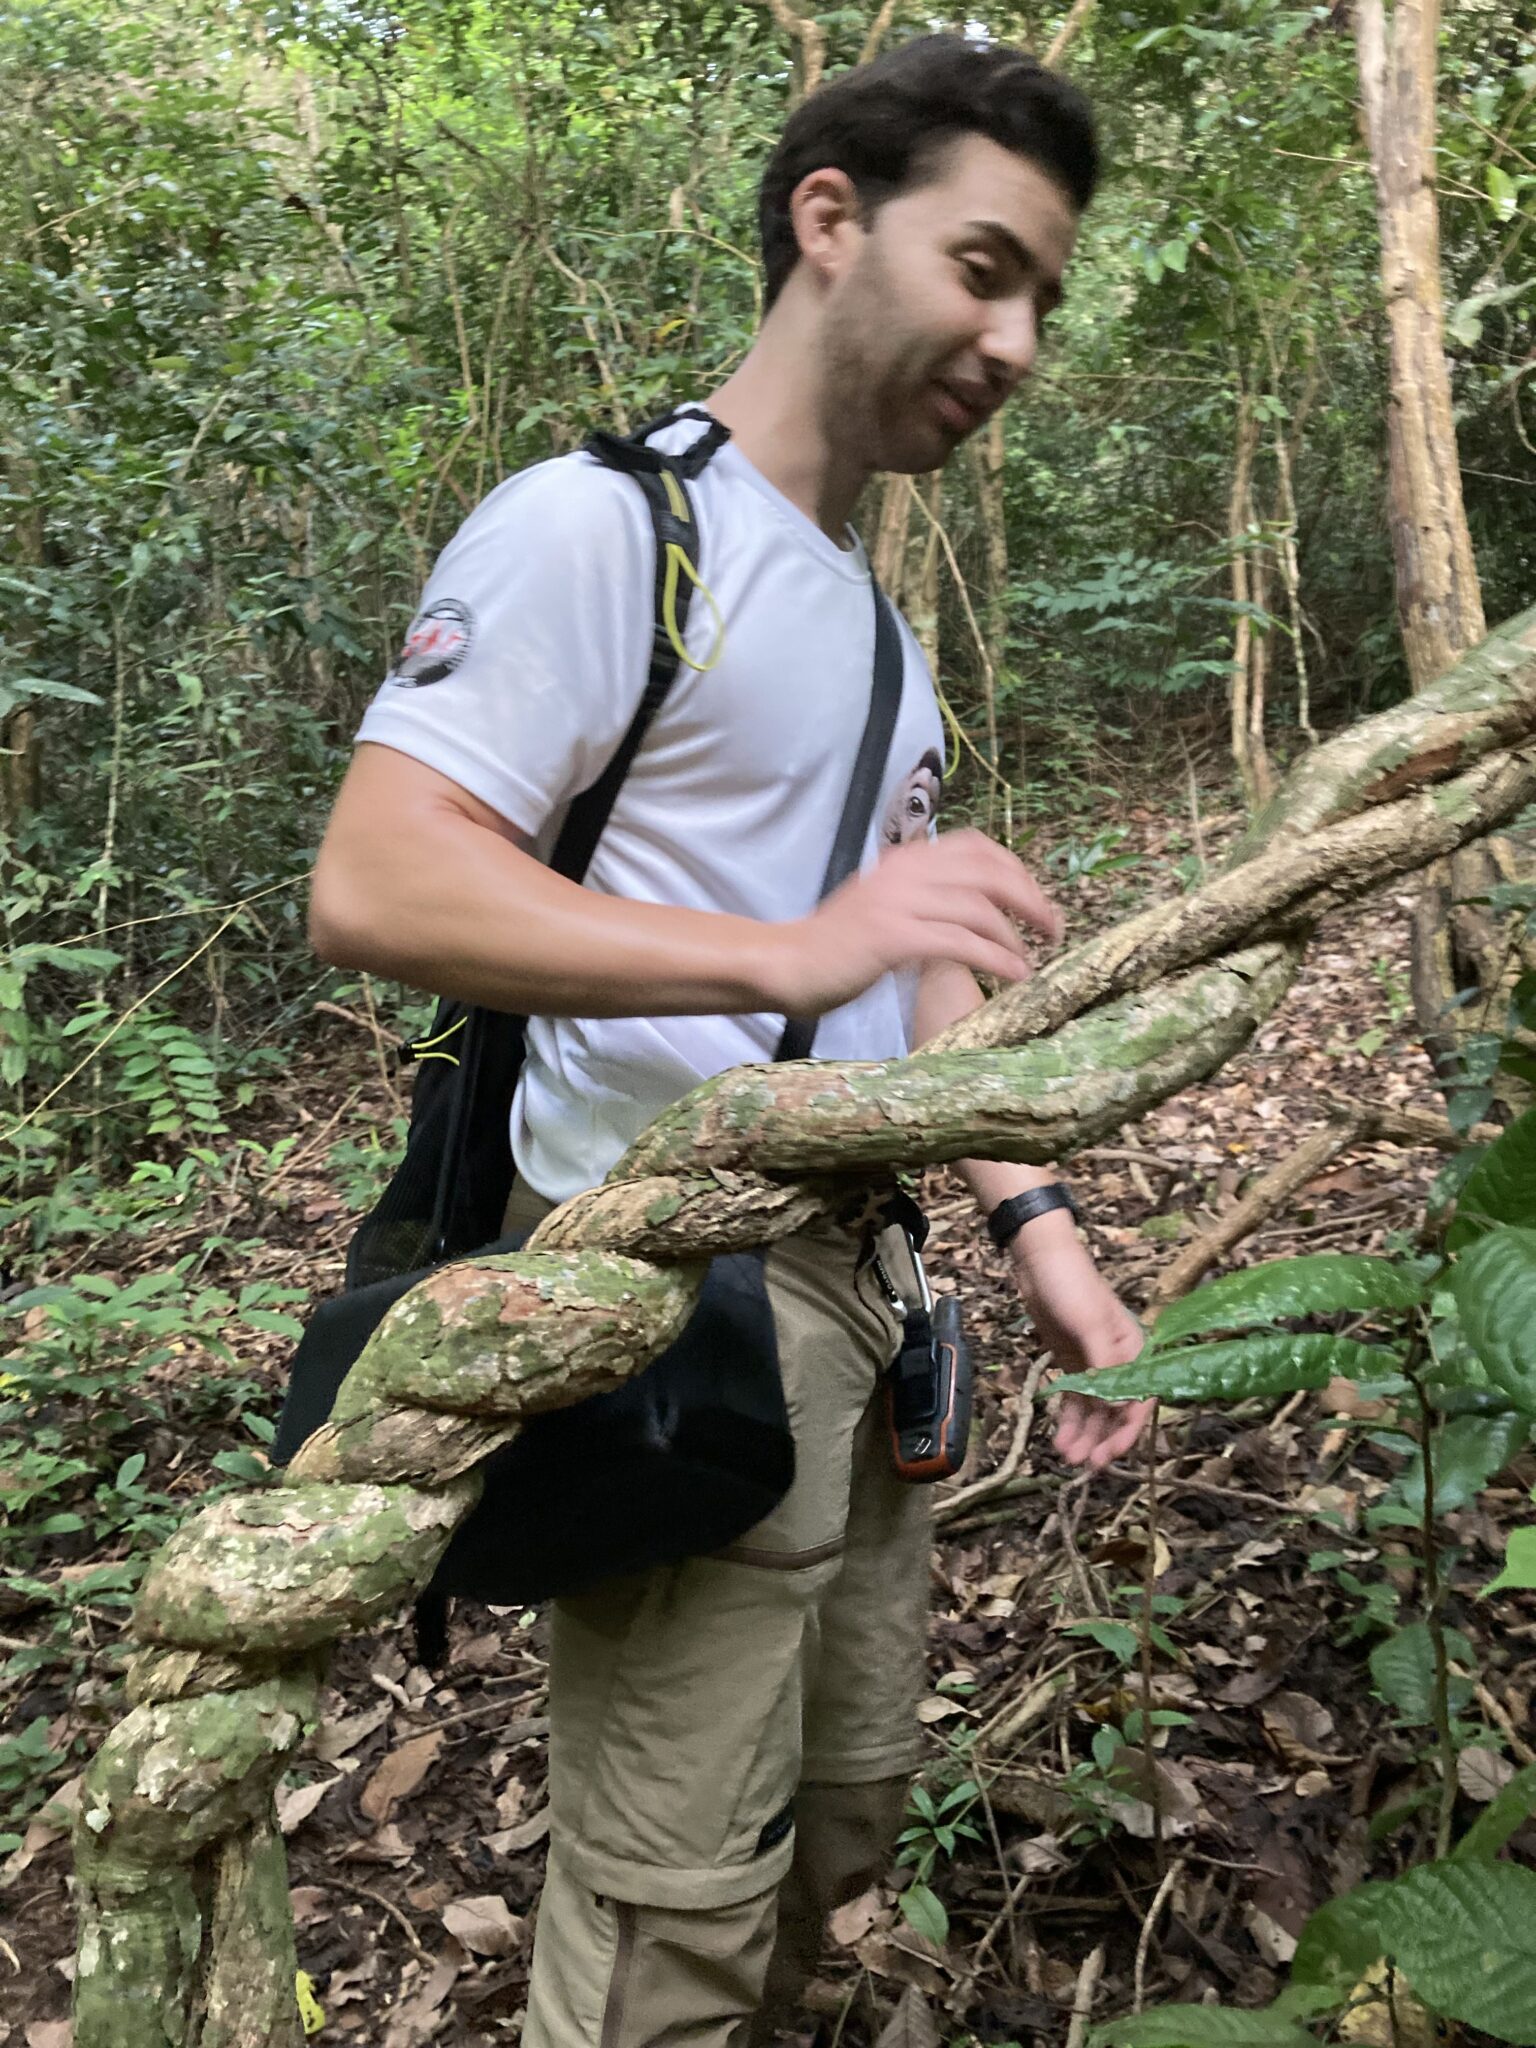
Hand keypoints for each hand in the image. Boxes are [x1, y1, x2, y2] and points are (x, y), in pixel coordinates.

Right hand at [774, 829, 1062, 1017]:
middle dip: (1030, 900)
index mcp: (907, 859)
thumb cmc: (838, 944)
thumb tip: (973, 909)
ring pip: (979, 909)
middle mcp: (907, 872)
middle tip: (1052, 931)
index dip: (1017, 871)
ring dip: (1015, 937)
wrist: (790, 964)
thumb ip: (926, 898)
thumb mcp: (886, 905)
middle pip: (989, 873)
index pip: (978, 848)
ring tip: (1032, 962)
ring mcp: (899, 902)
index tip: (1036, 900)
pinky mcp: (894, 937)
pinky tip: (1014, 975)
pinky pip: (961, 943)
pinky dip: (995, 959)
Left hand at [1008, 1222, 1152, 1469]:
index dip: (1127, 1431)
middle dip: (1103, 1440)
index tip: (1111, 1455)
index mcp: (1136, 1351)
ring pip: (1094, 1411)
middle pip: (1116, 1412)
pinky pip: (1074, 1401)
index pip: (1139, 1400)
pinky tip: (1060, 1440)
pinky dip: (1069, 1422)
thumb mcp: (1091, 1324)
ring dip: (1083, 1436)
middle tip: (1086, 1465)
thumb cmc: (1073, 1286)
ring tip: (1067, 1458)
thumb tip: (1117, 1410)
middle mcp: (1120, 1362)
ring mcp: (1094, 1365)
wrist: (1038, 1261)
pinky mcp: (1071, 1364)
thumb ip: (1106, 1367)